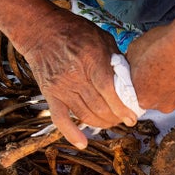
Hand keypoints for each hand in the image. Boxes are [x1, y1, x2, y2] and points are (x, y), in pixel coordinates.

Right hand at [17, 7, 136, 147]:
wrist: (41, 30)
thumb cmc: (76, 32)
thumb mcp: (102, 39)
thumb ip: (117, 60)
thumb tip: (132, 81)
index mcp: (92, 61)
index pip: (110, 92)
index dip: (123, 108)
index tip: (133, 117)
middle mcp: (76, 77)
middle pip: (100, 107)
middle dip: (116, 118)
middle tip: (124, 119)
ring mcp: (62, 88)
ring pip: (85, 116)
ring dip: (101, 124)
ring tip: (111, 123)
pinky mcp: (50, 95)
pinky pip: (60, 119)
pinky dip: (71, 133)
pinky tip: (82, 143)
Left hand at [126, 24, 174, 112]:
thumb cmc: (162, 47)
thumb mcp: (134, 49)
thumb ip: (132, 62)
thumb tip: (132, 61)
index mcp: (143, 98)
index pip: (138, 94)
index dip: (141, 81)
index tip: (145, 72)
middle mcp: (163, 105)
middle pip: (157, 98)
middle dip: (158, 85)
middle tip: (161, 67)